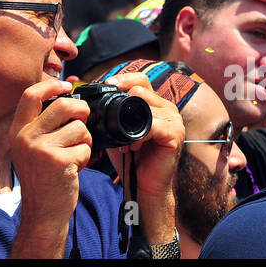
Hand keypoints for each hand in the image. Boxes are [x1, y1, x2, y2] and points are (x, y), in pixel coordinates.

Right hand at [10, 78, 91, 238]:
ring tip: (76, 155)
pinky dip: (86, 158)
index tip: (67, 85)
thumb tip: (67, 98)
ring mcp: (41, 149)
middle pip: (63, 105)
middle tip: (84, 119)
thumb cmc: (42, 179)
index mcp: (18, 131)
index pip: (31, 95)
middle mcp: (26, 137)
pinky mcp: (58, 161)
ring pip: (79, 128)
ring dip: (85, 141)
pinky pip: (85, 149)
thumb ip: (42, 126)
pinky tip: (75, 169)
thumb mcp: (31, 149)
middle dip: (82, 110)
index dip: (51, 85)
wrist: (42, 213)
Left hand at [102, 72, 183, 228]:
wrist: (145, 187)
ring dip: (130, 122)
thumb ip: (111, 115)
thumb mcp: (117, 132)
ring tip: (124, 141)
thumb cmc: (132, 160)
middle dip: (123, 100)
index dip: (123, 79)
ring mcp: (174, 120)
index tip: (106, 85)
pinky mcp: (175, 135)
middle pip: (143, 88)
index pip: (140, 80)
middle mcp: (167, 108)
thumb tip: (90, 101)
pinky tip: (133, 146)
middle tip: (111, 118)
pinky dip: (140, 135)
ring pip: (146, 105)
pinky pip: (154, 125)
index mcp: (155, 104)